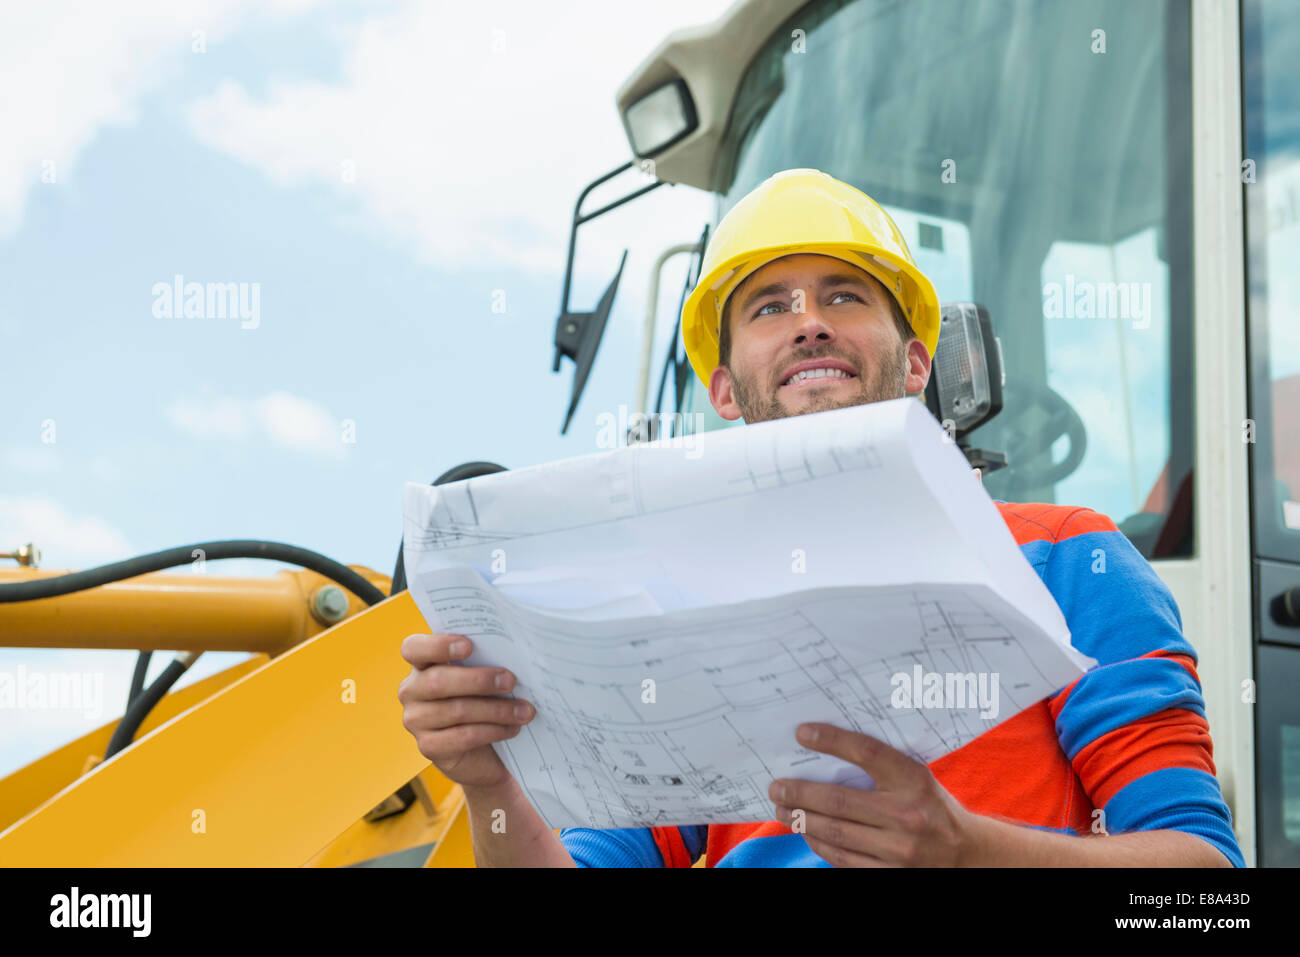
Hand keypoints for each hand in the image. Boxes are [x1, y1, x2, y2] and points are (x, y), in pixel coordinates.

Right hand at [398, 633, 534, 792]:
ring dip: (496, 710)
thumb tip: (513, 652)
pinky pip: (463, 736)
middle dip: (479, 680)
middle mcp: (411, 691)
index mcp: (421, 664)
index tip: (469, 646)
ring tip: (524, 710)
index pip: (413, 648)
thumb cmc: (481, 698)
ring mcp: (416, 720)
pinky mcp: (428, 747)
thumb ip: (484, 660)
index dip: (438, 645)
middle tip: (511, 681)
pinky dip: (493, 731)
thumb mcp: (480, 675)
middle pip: (438, 681)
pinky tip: (513, 728)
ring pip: (456, 710)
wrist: (481, 749)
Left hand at [769, 724, 977, 866]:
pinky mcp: (891, 874)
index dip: (832, 740)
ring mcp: (900, 850)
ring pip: (836, 834)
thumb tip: (824, 750)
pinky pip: (843, 860)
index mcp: (915, 780)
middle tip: (776, 786)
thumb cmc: (931, 806)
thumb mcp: (917, 778)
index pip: (868, 753)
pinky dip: (819, 844)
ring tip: (783, 808)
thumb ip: (881, 767)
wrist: (967, 854)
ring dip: (802, 820)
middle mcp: (908, 816)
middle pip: (840, 801)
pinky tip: (806, 832)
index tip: (802, 733)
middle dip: (800, 793)